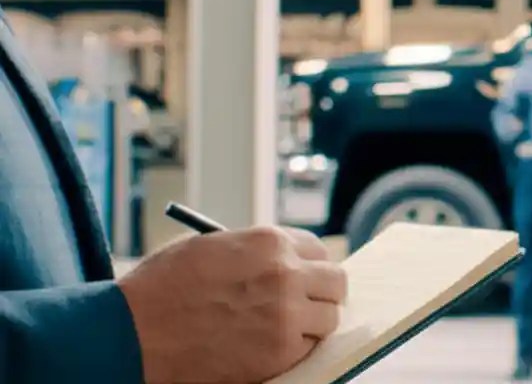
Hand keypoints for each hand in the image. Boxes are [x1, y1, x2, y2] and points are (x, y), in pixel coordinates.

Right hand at [119, 226, 347, 383]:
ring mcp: (287, 315)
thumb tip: (282, 259)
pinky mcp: (280, 353)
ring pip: (329, 318)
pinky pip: (308, 348)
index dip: (309, 264)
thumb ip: (254, 251)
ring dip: (312, 323)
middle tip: (307, 303)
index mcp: (269, 242)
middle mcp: (286, 274)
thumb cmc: (162, 288)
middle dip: (322, 292)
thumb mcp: (211, 247)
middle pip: (335, 281)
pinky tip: (270, 345)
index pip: (318, 249)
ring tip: (285, 327)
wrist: (132, 334)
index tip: (304, 275)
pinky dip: (296, 348)